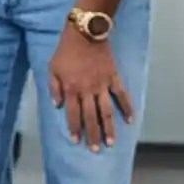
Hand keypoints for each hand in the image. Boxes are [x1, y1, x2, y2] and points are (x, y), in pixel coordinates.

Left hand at [49, 27, 133, 150]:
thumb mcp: (52, 69)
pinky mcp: (114, 78)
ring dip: (109, 128)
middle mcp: (87, 91)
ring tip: (111, 142)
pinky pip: (122, 96)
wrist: (86, 34)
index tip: (77, 141)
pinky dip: (127, 108)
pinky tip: (130, 120)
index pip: (73, 115)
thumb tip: (57, 106)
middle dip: (93, 135)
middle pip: (91, 118)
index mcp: (71, 90)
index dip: (75, 129)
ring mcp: (102, 86)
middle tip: (95, 149)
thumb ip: (54, 88)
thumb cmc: (66, 51)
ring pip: (106, 111)